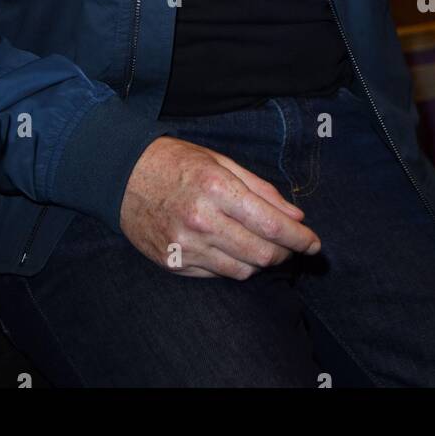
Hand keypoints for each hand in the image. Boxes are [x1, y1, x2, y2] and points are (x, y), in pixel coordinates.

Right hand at [120, 136, 321, 278]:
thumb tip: (295, 216)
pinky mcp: (173, 263)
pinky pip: (217, 275)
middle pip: (261, 254)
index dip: (300, 238)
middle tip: (292, 246)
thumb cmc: (174, 161)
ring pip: (242, 270)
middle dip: (285, 253)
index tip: (314, 243)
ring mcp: (185, 246)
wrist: (120, 174)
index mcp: (216, 188)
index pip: (272, 225)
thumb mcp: (220, 161)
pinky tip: (233, 250)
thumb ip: (260, 189)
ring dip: (261, 262)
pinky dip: (233, 266)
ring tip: (264, 249)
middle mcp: (201, 221)